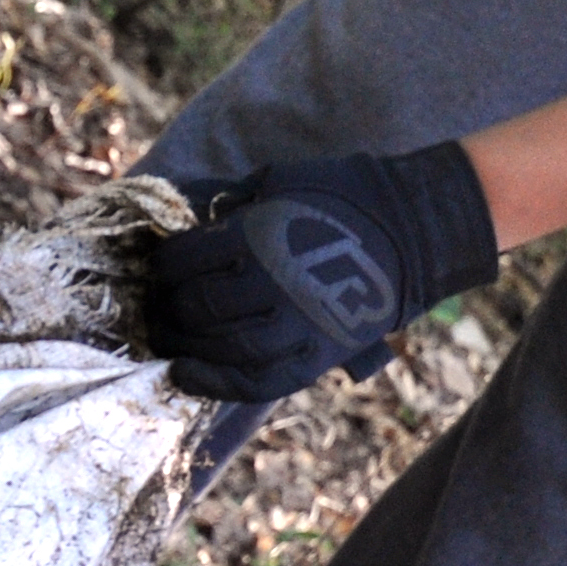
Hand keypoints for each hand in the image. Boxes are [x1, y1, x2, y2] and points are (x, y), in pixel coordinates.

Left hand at [144, 143, 500, 402]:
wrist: (411, 227)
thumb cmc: (339, 194)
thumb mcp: (276, 180)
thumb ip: (226, 199)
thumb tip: (177, 209)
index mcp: (258, 233)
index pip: (183, 260)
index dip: (161, 266)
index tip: (157, 268)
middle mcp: (274, 282)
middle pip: (197, 307)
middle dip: (166, 309)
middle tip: (155, 307)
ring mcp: (300, 324)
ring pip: (225, 348)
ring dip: (184, 348)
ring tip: (166, 342)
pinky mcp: (320, 355)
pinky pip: (260, 382)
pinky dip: (217, 385)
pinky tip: (184, 376)